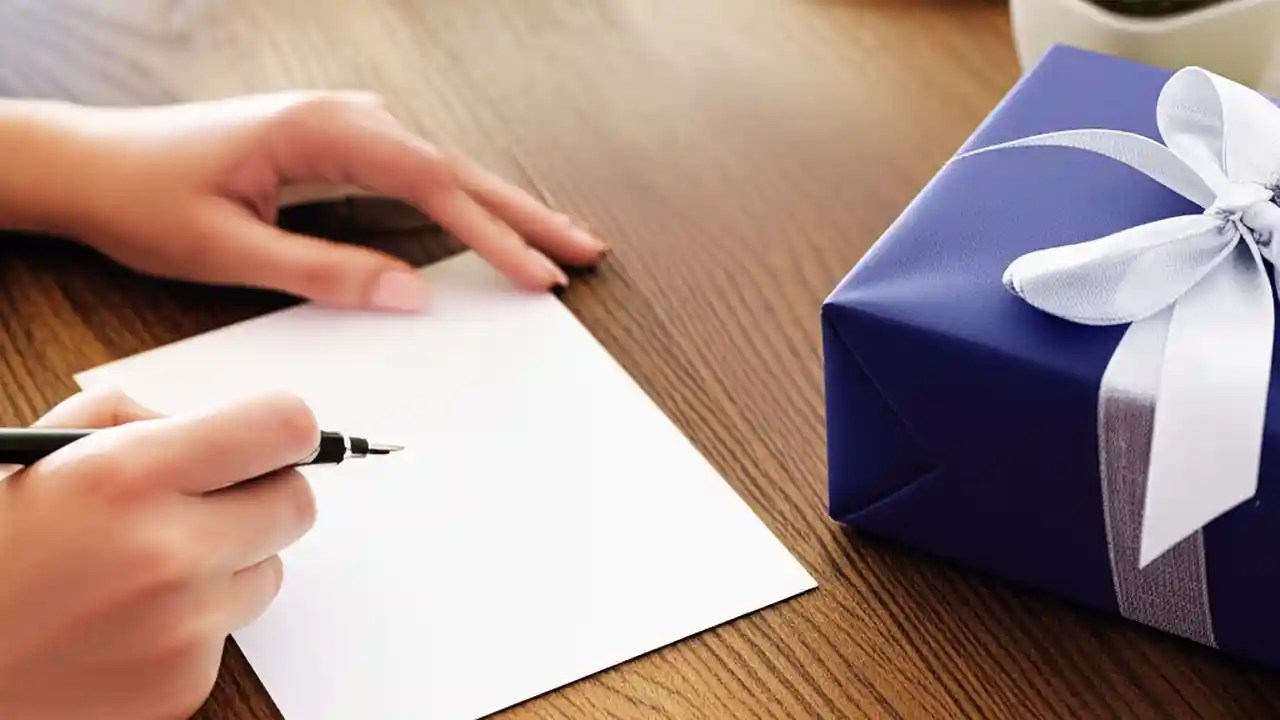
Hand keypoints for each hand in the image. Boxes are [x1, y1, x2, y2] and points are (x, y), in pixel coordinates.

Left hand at [0, 92, 604, 310]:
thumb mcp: (228, 247)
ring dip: (505, 206)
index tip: (539, 275)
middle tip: (585, 253)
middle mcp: (347, 116)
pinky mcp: (341, 143)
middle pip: (458, 168)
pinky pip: (421, 173)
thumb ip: (325, 271)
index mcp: (324, 130)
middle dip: (526, 214)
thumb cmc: (147, 197)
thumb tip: (411, 296)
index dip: (493, 233)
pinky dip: (466, 201)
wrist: (93, 161)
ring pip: (448, 168)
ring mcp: (348, 125)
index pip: (433, 184)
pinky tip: (492, 219)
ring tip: (560, 241)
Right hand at [0, 389, 319, 718]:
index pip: (284, 427)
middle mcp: (169, 552)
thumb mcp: (42, 454)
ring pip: (270, 572)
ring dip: (230, 564)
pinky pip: (229, 631)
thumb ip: (136, 421)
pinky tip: (129, 622)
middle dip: (263, 495)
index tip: (277, 438)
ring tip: (148, 571)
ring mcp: (183, 626)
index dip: (286, 430)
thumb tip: (213, 428)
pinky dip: (195, 622)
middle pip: (296, 503)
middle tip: (213, 503)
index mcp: (131, 476)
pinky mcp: (185, 683)